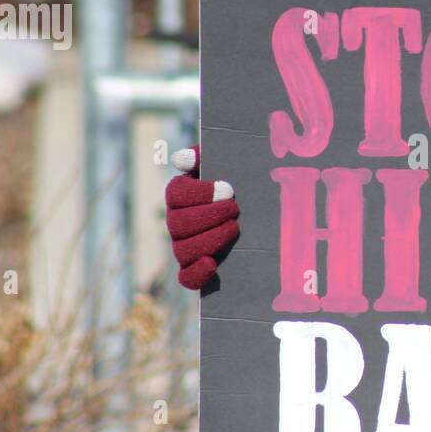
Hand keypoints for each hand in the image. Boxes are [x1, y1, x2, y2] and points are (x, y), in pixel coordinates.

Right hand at [165, 145, 239, 289]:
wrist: (254, 206)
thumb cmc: (235, 179)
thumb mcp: (222, 160)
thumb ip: (203, 154)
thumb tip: (181, 160)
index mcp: (179, 195)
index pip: (176, 195)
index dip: (201, 194)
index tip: (229, 190)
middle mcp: (176, 221)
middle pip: (179, 224)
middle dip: (209, 216)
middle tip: (235, 209)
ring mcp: (184, 246)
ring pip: (183, 250)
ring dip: (209, 240)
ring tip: (235, 228)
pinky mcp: (196, 267)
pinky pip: (186, 278)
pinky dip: (196, 274)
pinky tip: (212, 264)